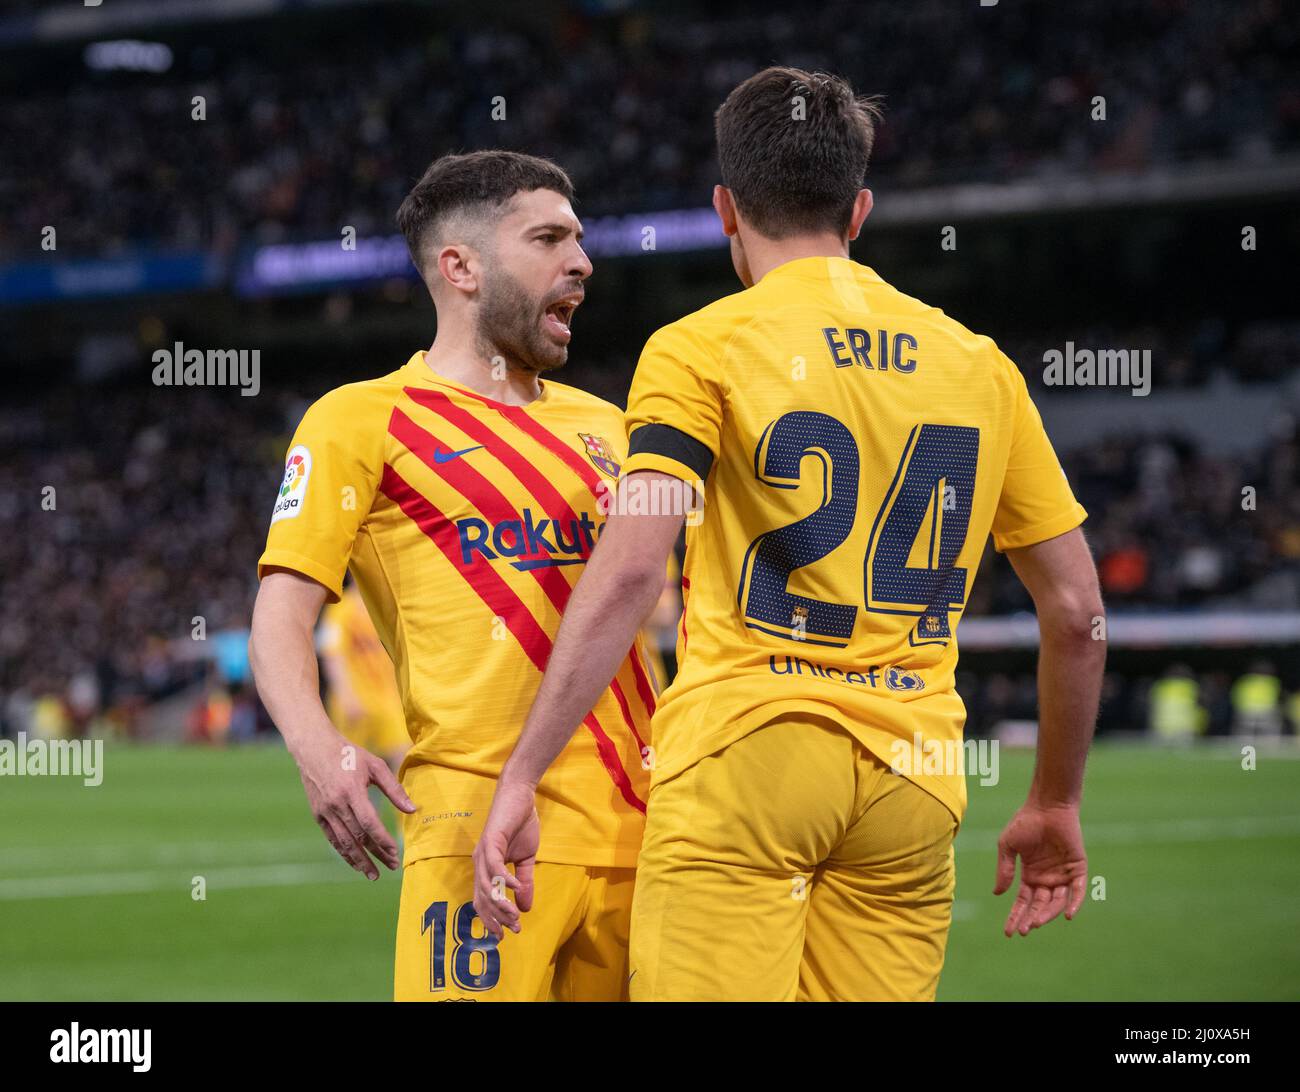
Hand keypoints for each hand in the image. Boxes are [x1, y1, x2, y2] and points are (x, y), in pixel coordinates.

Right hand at [293, 729, 416, 879]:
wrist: (314, 748)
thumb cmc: (349, 754)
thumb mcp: (375, 765)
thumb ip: (394, 789)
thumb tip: (412, 809)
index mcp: (351, 791)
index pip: (369, 823)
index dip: (382, 840)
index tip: (396, 852)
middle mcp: (336, 805)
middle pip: (358, 837)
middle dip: (376, 854)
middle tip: (391, 866)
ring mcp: (325, 811)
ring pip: (344, 843)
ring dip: (359, 861)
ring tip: (373, 874)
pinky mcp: (318, 815)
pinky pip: (333, 839)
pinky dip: (344, 852)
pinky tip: (356, 862)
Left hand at [471, 779, 539, 938]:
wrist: (520, 796)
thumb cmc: (520, 824)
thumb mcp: (526, 859)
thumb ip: (525, 882)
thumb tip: (525, 908)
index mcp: (486, 869)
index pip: (485, 900)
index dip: (494, 918)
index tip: (508, 933)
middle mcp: (480, 864)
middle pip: (482, 899)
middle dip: (496, 918)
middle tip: (513, 930)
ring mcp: (483, 853)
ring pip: (486, 887)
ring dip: (500, 904)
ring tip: (515, 916)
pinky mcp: (490, 841)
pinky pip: (494, 866)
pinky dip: (504, 880)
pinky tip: (516, 887)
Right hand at [993, 802, 1087, 936]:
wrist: (1047, 806)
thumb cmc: (1025, 822)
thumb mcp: (1007, 847)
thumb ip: (1004, 870)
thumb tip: (997, 893)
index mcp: (1030, 875)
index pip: (1023, 901)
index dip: (1016, 916)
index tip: (1009, 932)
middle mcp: (1047, 878)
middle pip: (1039, 905)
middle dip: (1031, 919)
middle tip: (1023, 931)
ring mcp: (1063, 875)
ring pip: (1057, 902)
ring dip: (1048, 914)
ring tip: (1037, 922)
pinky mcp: (1078, 869)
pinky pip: (1077, 891)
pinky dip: (1074, 904)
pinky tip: (1068, 916)